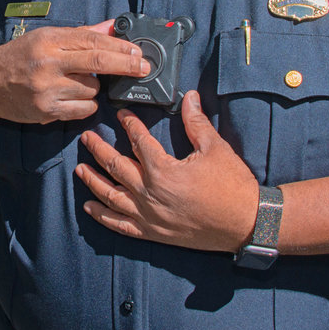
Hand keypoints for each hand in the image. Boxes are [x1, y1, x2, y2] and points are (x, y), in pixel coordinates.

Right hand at [0, 20, 149, 123]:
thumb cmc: (20, 56)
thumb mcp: (47, 37)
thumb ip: (81, 34)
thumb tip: (113, 27)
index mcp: (48, 40)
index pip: (92, 41)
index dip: (120, 46)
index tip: (138, 51)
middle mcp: (48, 64)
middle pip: (98, 64)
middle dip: (127, 65)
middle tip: (144, 67)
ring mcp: (47, 90)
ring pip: (93, 89)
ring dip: (95, 86)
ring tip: (78, 81)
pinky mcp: (47, 112)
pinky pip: (84, 109)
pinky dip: (87, 103)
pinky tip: (74, 96)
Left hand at [76, 91, 259, 251]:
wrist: (248, 223)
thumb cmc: (234, 186)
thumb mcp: (215, 148)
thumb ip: (196, 122)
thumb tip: (190, 96)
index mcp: (163, 170)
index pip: (138, 141)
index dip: (128, 125)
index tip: (121, 115)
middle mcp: (150, 193)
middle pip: (114, 167)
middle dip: (98, 150)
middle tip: (86, 138)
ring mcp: (149, 216)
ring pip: (111, 196)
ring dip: (93, 181)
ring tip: (80, 169)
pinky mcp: (153, 232)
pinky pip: (120, 226)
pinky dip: (102, 216)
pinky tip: (90, 207)